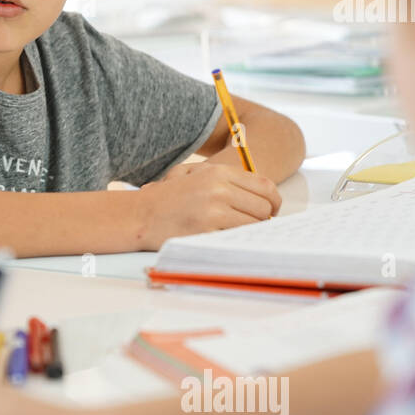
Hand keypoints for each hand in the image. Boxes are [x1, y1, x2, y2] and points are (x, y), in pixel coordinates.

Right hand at [136, 160, 280, 248]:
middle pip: (264, 208)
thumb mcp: (194, 176)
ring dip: (248, 232)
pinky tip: (223, 240)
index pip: (265, 186)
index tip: (271, 213)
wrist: (140, 215)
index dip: (274, 203)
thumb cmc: (168, 199)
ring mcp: (214, 209)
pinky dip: (235, 242)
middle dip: (261, 221)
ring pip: (254, 225)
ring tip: (233, 233)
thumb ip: (227, 180)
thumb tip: (263, 197)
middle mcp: (219, 188)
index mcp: (219, 172)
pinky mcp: (207, 230)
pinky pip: (237, 238)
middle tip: (250, 227)